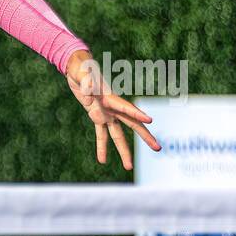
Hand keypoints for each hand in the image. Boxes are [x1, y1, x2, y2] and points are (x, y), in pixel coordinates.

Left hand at [65, 50, 161, 169]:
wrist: (77, 68)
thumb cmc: (81, 67)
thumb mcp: (81, 73)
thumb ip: (86, 83)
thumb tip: (88, 95)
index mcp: (110, 97)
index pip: (126, 108)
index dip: (137, 114)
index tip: (150, 120)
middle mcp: (112, 107)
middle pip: (132, 124)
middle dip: (145, 137)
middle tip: (158, 148)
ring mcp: (106, 113)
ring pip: (118, 135)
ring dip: (123, 150)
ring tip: (129, 167)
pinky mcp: (97, 116)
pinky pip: (101, 134)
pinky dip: (102, 147)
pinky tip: (102, 161)